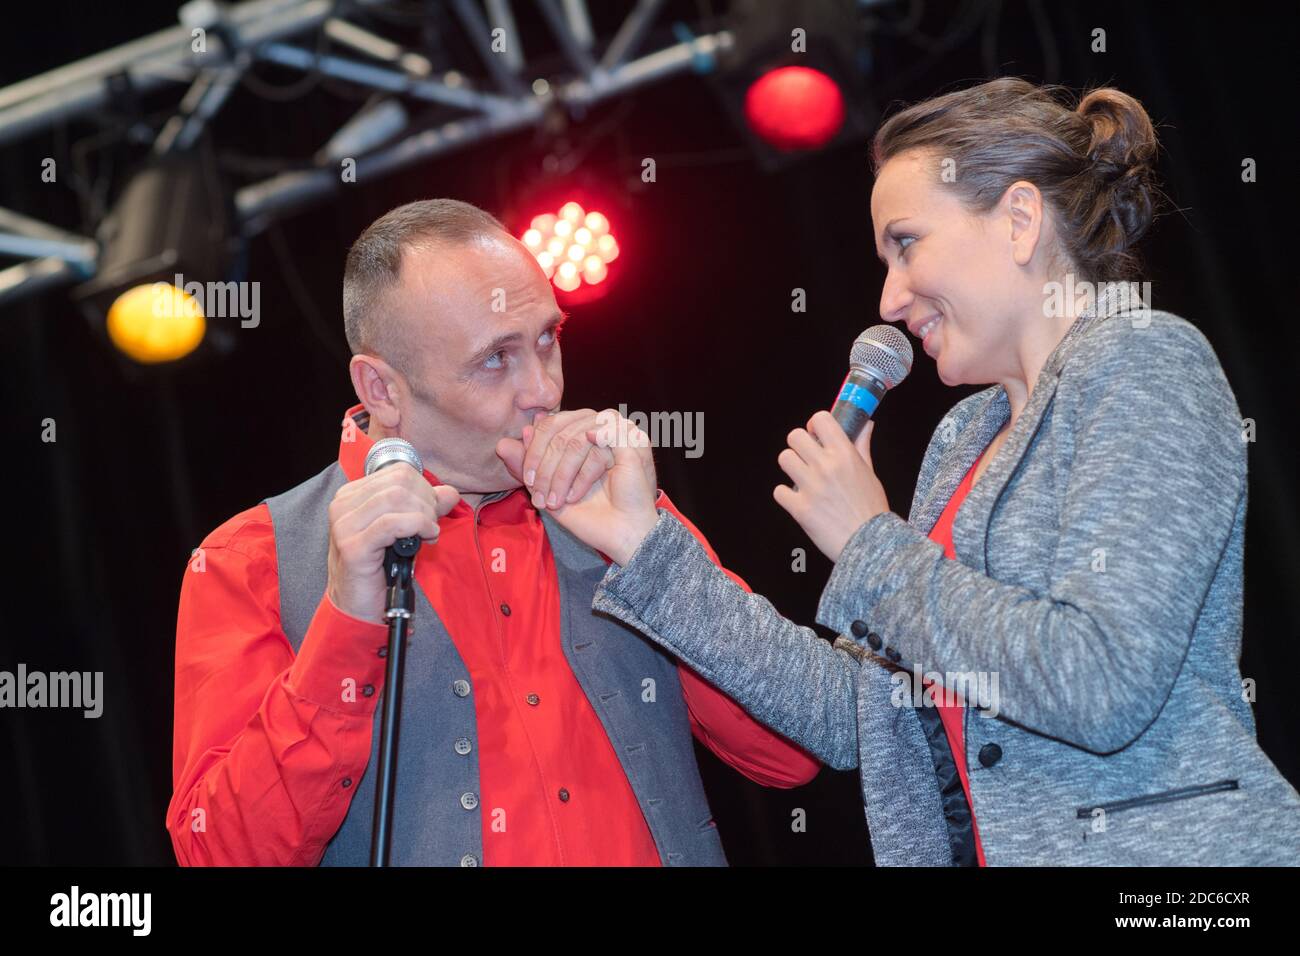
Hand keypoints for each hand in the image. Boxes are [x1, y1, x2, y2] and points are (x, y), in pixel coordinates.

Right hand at [326, 465, 459, 622]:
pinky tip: (427, 537)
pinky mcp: (352, 546)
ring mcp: (344, 525)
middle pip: (400, 483)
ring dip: (424, 515)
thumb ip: (426, 508)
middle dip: (427, 502)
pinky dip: (418, 526)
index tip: (431, 511)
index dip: (425, 489)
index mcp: (352, 495)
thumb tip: (450, 492)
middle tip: (432, 524)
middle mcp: (343, 505)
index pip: (399, 472)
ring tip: (429, 533)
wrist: (358, 605)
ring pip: (397, 498)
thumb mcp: (405, 530)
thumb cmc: (380, 568)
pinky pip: (392, 523)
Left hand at [502, 408, 658, 564]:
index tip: (527, 482)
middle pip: (558, 432)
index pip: (548, 427)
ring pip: (575, 442)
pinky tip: (576, 495)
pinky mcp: (631, 442)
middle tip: (540, 498)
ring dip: (561, 475)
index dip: (532, 453)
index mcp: (578, 430)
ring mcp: (615, 432)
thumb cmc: (588, 512)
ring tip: (557, 501)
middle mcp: (596, 425)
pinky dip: (582, 476)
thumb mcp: (547, 489)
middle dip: (544, 469)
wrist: (621, 534)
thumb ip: (526, 466)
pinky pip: (596, 450)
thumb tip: (503, 443)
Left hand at [774, 411, 891, 562]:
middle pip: (794, 436)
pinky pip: (779, 491)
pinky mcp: (800, 509)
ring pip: (784, 459)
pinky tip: (800, 501)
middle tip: (807, 458)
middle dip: (799, 446)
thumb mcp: (870, 473)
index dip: (815, 425)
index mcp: (845, 455)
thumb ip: (861, 446)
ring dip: (792, 468)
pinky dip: (787, 496)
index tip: (816, 435)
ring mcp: (811, 487)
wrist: (870, 544)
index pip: (820, 419)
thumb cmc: (871, 509)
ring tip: (803, 479)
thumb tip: (865, 424)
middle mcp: (826, 467)